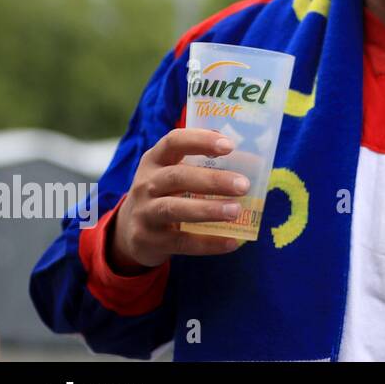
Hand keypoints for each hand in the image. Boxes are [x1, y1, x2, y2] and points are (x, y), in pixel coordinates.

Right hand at [110, 128, 250, 271]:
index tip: (230, 145)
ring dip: (208, 210)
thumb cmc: (166, 194)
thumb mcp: (174, 174)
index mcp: (155, 160)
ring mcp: (144, 213)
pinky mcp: (148, 240)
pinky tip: (231, 242)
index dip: (200, 140)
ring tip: (236, 211)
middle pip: (177, 177)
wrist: (131, 232)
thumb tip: (253, 162)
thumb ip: (203, 165)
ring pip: (174, 208)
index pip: (174, 142)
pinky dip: (207, 243)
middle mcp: (145, 184)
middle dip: (212, 180)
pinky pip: (180, 242)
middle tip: (243, 185)